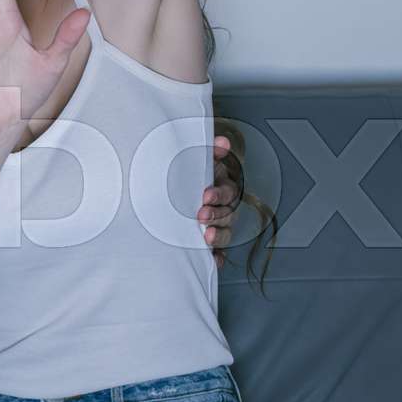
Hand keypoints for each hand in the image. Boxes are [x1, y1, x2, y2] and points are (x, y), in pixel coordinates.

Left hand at [198, 134, 243, 268]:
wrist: (173, 192)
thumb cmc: (188, 178)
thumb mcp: (197, 163)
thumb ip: (209, 152)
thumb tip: (222, 142)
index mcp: (223, 188)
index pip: (228, 191)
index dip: (219, 194)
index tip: (205, 195)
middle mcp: (225, 209)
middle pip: (228, 214)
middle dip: (216, 215)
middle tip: (201, 215)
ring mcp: (219, 227)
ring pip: (225, 233)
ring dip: (218, 236)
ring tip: (207, 237)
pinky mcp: (212, 244)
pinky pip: (219, 254)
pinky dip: (217, 258)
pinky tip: (213, 259)